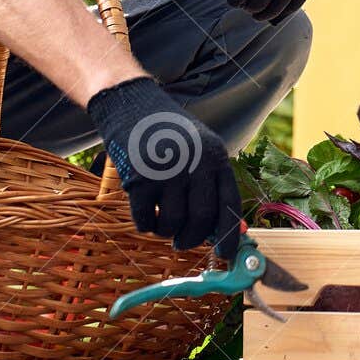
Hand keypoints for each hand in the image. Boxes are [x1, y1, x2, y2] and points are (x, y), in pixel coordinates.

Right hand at [85, 75, 243, 259]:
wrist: (131, 104)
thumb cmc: (167, 134)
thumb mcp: (199, 149)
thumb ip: (211, 185)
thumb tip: (227, 230)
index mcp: (216, 157)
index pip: (229, 205)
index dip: (229, 236)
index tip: (224, 255)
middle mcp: (196, 163)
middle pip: (201, 220)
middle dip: (191, 239)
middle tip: (181, 242)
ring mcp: (168, 171)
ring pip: (173, 224)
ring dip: (166, 231)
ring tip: (161, 221)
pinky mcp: (140, 178)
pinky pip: (146, 220)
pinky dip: (146, 224)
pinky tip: (145, 212)